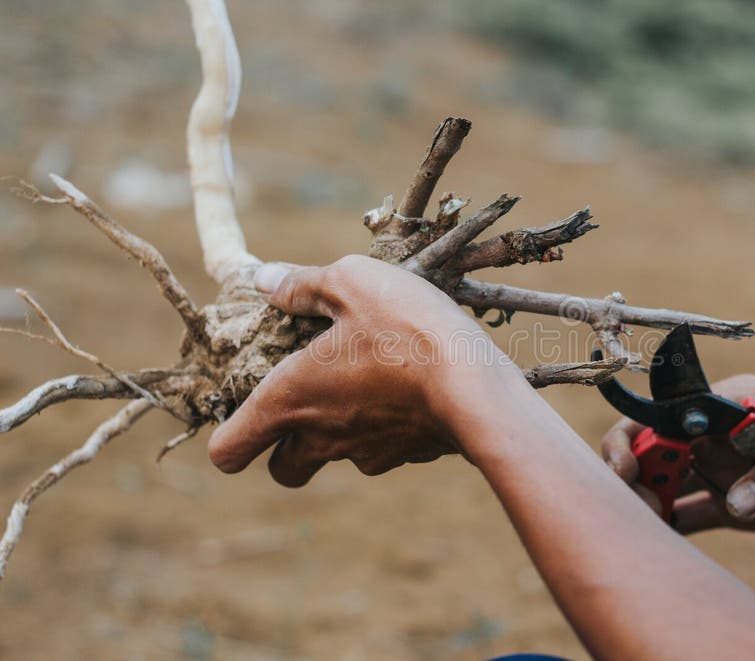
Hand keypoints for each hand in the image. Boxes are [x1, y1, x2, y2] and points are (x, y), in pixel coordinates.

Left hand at [208, 255, 503, 485]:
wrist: (477, 388)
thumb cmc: (405, 329)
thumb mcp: (350, 281)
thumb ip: (302, 284)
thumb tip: (264, 280)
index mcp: (289, 399)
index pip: (229, 451)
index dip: (229, 440)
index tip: (245, 411)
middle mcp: (321, 437)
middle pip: (283, 470)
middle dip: (284, 447)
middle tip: (306, 401)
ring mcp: (366, 453)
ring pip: (337, 457)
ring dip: (340, 430)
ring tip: (368, 380)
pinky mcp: (407, 456)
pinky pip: (384, 447)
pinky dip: (386, 425)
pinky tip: (409, 388)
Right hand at [601, 374, 754, 535]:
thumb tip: (737, 503)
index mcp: (735, 403)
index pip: (667, 413)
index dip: (637, 438)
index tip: (628, 471)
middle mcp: (720, 434)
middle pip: (654, 448)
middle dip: (634, 474)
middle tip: (645, 506)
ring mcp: (728, 471)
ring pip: (664, 482)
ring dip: (648, 502)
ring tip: (653, 525)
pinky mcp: (739, 505)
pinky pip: (690, 513)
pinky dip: (668, 525)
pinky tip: (657, 540)